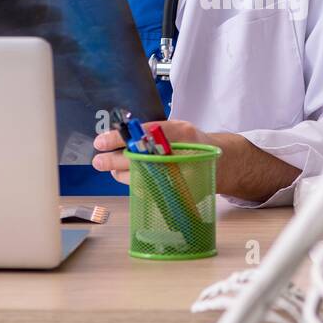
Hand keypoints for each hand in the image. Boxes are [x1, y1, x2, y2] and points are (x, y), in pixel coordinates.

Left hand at [91, 119, 216, 184]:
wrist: (224, 164)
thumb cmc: (195, 144)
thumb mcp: (178, 130)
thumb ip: (155, 132)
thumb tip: (119, 135)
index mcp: (181, 132)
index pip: (144, 133)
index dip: (120, 139)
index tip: (101, 142)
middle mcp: (183, 152)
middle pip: (140, 158)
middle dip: (115, 161)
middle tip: (98, 160)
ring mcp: (181, 174)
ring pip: (141, 176)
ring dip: (121, 174)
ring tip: (111, 170)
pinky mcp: (179, 191)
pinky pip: (149, 189)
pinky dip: (135, 183)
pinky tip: (127, 178)